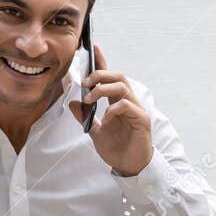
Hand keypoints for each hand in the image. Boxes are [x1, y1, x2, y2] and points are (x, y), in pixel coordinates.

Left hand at [68, 45, 152, 176]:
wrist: (129, 167)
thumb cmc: (117, 149)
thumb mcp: (95, 132)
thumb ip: (85, 117)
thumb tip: (73, 103)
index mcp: (117, 102)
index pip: (110, 77)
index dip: (102, 61)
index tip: (92, 48)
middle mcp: (128, 102)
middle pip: (118, 76)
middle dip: (100, 75)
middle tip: (85, 83)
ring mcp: (136, 110)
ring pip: (122, 87)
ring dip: (103, 89)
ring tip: (90, 99)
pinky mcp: (142, 120)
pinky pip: (127, 106)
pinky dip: (113, 109)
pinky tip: (106, 118)